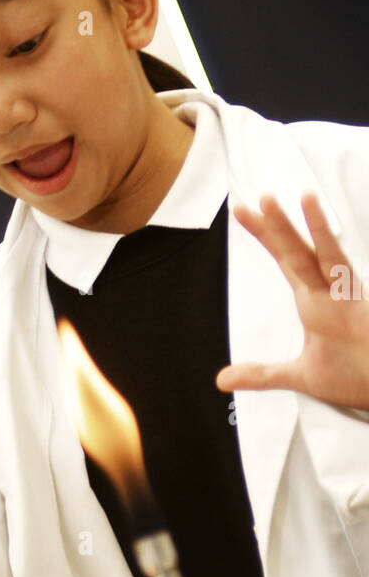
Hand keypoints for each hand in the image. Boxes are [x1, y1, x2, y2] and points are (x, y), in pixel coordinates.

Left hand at [216, 191, 368, 409]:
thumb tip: (222, 379)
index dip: (266, 234)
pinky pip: (349, 276)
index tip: (242, 210)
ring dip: (315, 228)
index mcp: (315, 301)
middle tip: (255, 199)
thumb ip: (262, 374)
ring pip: (327, 256)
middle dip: (278, 226)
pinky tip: (328, 234)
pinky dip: (339, 256)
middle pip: (299, 251)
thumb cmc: (356, 376)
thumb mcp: (300, 376)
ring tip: (305, 197)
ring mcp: (349, 299)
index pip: (286, 259)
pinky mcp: (363, 308)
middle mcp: (330, 293)